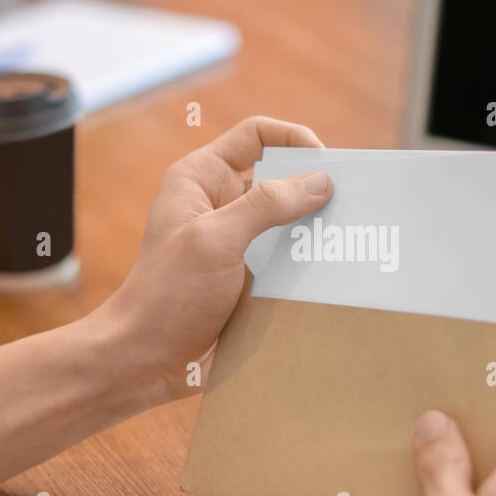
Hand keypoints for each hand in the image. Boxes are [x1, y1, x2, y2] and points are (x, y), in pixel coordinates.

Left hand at [92, 116, 331, 403]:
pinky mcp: (246, 277)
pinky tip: (331, 275)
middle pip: (279, 178)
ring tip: (347, 242)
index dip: (293, 139)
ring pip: (287, 223)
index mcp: (201, 179)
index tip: (327, 163)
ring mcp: (234, 242)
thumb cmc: (167, 295)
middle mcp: (219, 204)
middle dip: (313, 189)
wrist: (145, 360)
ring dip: (314, 232)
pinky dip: (306, 264)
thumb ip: (266, 206)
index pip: (256, 135)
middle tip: (350, 206)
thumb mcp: (215, 240)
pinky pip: (285, 259)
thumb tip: (321, 181)